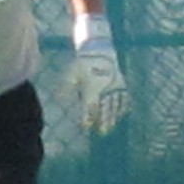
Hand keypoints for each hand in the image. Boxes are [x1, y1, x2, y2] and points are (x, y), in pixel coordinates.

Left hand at [72, 15, 128, 134]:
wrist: (100, 51)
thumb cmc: (83, 64)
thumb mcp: (71, 73)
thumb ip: (66, 87)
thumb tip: (59, 98)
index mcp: (92, 89)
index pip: (90, 108)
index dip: (88, 118)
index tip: (86, 127)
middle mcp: (105, 90)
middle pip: (104, 109)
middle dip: (103, 122)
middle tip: (102, 132)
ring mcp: (115, 87)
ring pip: (114, 106)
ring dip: (113, 117)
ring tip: (110, 127)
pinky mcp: (121, 84)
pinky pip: (124, 98)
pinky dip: (122, 107)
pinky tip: (121, 115)